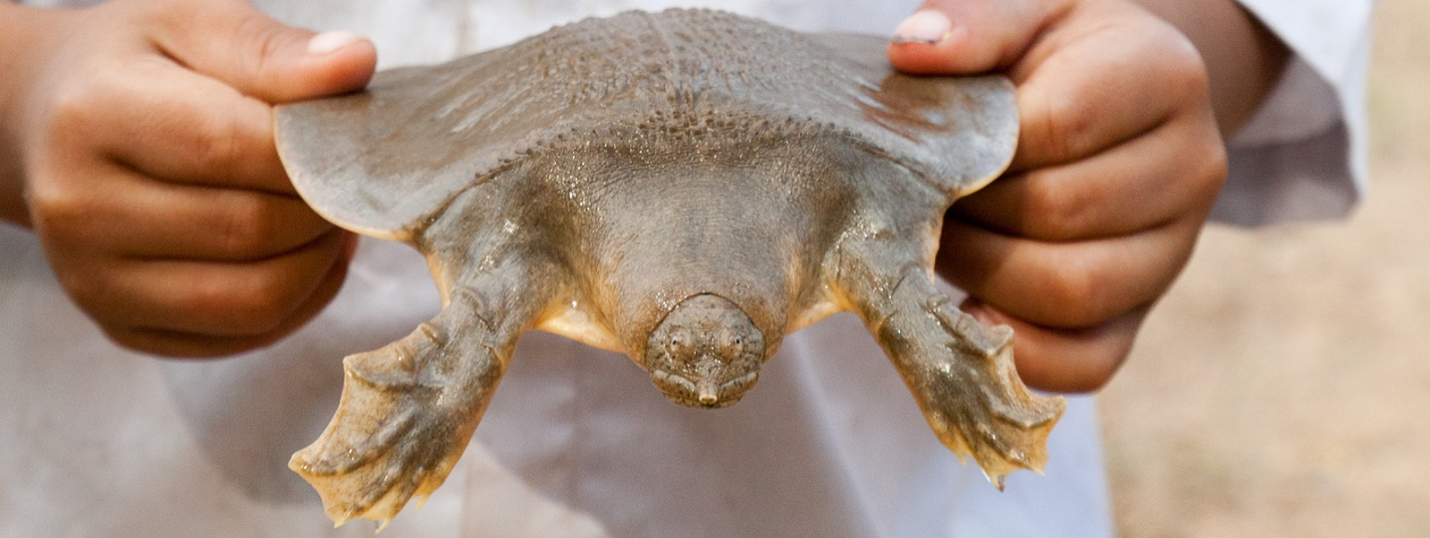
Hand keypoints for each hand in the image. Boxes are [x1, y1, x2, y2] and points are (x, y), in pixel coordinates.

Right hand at [0, 0, 376, 355]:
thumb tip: (355, 64)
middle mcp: (80, 207)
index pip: (237, 150)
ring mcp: (94, 279)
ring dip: (322, 264)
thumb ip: (275, 53)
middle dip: (327, 210)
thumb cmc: (138, 67)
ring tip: (333, 219)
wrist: (53, 122)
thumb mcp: (196, 25)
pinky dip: (299, 301)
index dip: (317, 153)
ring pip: (256, 300)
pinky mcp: (123, 325)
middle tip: (352, 183)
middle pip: (252, 231)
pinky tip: (306, 256)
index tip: (355, 143)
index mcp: (95, 115)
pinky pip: (243, 335)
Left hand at [888, 0, 1233, 391]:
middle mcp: (1192, 166)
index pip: (1061, 127)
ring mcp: (1173, 250)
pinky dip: (1018, 354)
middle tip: (915, 201)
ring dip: (982, 275)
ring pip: (1072, 291)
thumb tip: (915, 52)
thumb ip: (977, 22)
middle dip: (970, 213)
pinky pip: (1087, 361)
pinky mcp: (1141, 314)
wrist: (1107, 97)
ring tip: (936, 243)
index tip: (928, 147)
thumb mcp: (1025, 11)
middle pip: (1062, 214)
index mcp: (1164, 75)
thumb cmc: (1051, 53)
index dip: (978, 148)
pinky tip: (966, 316)